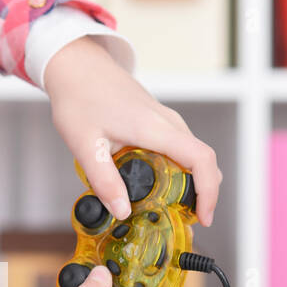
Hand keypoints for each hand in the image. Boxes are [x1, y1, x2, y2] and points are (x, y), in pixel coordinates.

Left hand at [43, 35, 223, 225]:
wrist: (77, 65)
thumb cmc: (79, 97)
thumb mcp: (84, 144)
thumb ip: (104, 180)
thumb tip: (122, 212)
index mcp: (154, 127)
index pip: (200, 159)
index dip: (209, 191)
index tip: (204, 216)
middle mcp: (167, 122)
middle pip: (203, 160)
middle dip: (203, 193)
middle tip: (186, 220)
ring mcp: (165, 120)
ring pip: (193, 154)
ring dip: (191, 183)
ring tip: (171, 209)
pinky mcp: (157, 120)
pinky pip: (179, 147)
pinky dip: (179, 170)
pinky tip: (157, 186)